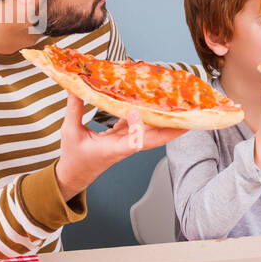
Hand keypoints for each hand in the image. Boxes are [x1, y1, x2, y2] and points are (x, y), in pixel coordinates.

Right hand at [54, 93, 185, 200]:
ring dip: (167, 120)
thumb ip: (74, 109)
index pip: (133, 141)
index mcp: (114, 149)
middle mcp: (127, 147)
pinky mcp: (126, 138)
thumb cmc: (74, 158)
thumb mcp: (69, 132)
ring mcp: (129, 143)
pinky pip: (143, 126)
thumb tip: (75, 87)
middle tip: (190, 113)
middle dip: (174, 127)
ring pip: (153, 132)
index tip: (136, 111)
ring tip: (180, 104)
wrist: (76, 174)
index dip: (137, 127)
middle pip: (156, 138)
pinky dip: (149, 115)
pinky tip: (154, 102)